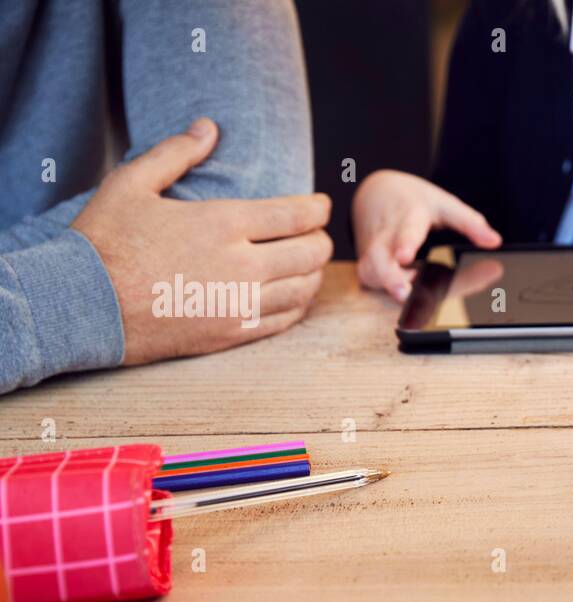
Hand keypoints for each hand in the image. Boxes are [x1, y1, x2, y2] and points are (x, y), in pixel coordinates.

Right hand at [72, 118, 332, 365]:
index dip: (317, 208)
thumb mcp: (131, 183)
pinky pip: (284, 321)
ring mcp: (239, 304)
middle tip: (319, 233)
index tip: (321, 204)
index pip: (295, 215)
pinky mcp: (231, 334)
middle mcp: (241, 266)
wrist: (83, 306)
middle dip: (321, 239)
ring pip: (303, 289)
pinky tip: (294, 296)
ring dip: (314, 273)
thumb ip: (176, 153)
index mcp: (223, 224)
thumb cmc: (103, 241)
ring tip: (310, 264)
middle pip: (310, 253)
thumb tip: (209, 127)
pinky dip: (299, 306)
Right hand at [353, 169, 500, 301]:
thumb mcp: (445, 204)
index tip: (405, 256)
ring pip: (373, 272)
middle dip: (389, 276)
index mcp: (408, 216)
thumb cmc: (414, 202)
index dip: (406, 243)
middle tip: (403, 293)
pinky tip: (407, 303)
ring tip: (406, 300)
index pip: (407, 230)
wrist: (377, 193)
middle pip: (380, 257)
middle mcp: (387, 237)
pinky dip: (389, 291)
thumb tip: (495, 241)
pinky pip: (375, 281)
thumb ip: (470, 223)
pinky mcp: (369, 267)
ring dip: (389, 287)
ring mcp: (374, 253)